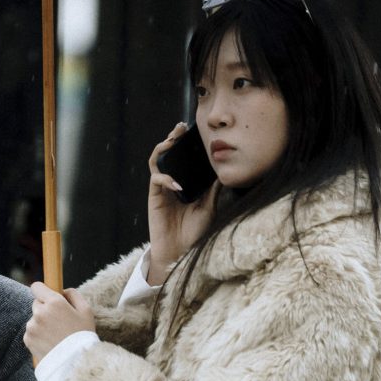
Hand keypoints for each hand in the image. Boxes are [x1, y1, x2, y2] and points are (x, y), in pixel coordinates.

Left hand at [25, 282, 95, 364]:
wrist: (75, 363)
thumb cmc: (83, 336)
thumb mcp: (86, 311)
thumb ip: (73, 295)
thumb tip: (62, 290)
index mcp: (54, 303)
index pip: (36, 287)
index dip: (42, 291)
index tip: (47, 296)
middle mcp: (40, 312)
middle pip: (36, 303)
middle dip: (45, 309)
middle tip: (59, 321)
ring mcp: (32, 326)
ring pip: (34, 319)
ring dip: (41, 323)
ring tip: (56, 335)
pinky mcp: (28, 339)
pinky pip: (31, 332)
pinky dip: (38, 335)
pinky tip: (50, 342)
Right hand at [146, 122, 217, 284]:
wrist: (181, 252)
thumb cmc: (194, 233)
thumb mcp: (209, 208)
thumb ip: (214, 191)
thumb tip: (225, 173)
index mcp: (183, 183)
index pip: (183, 158)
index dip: (186, 144)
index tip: (194, 131)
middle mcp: (171, 183)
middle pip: (167, 155)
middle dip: (172, 139)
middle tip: (180, 128)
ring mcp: (161, 189)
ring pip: (156, 161)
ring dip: (162, 149)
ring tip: (171, 140)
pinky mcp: (154, 198)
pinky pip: (156, 180)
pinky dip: (166, 178)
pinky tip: (176, 183)